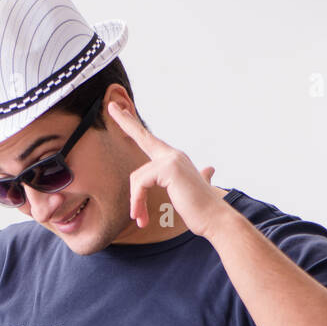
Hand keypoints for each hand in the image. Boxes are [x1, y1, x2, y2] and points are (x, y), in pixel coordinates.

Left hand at [106, 100, 228, 238]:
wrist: (215, 219)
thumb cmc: (202, 209)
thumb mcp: (193, 191)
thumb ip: (201, 177)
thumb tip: (209, 170)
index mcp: (176, 159)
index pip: (150, 140)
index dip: (135, 126)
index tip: (121, 111)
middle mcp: (174, 155)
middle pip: (143, 136)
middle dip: (126, 121)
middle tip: (111, 106)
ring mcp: (172, 159)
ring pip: (137, 177)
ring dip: (136, 202)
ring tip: (140, 219)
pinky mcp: (169, 168)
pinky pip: (141, 184)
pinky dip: (138, 202)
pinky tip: (142, 218)